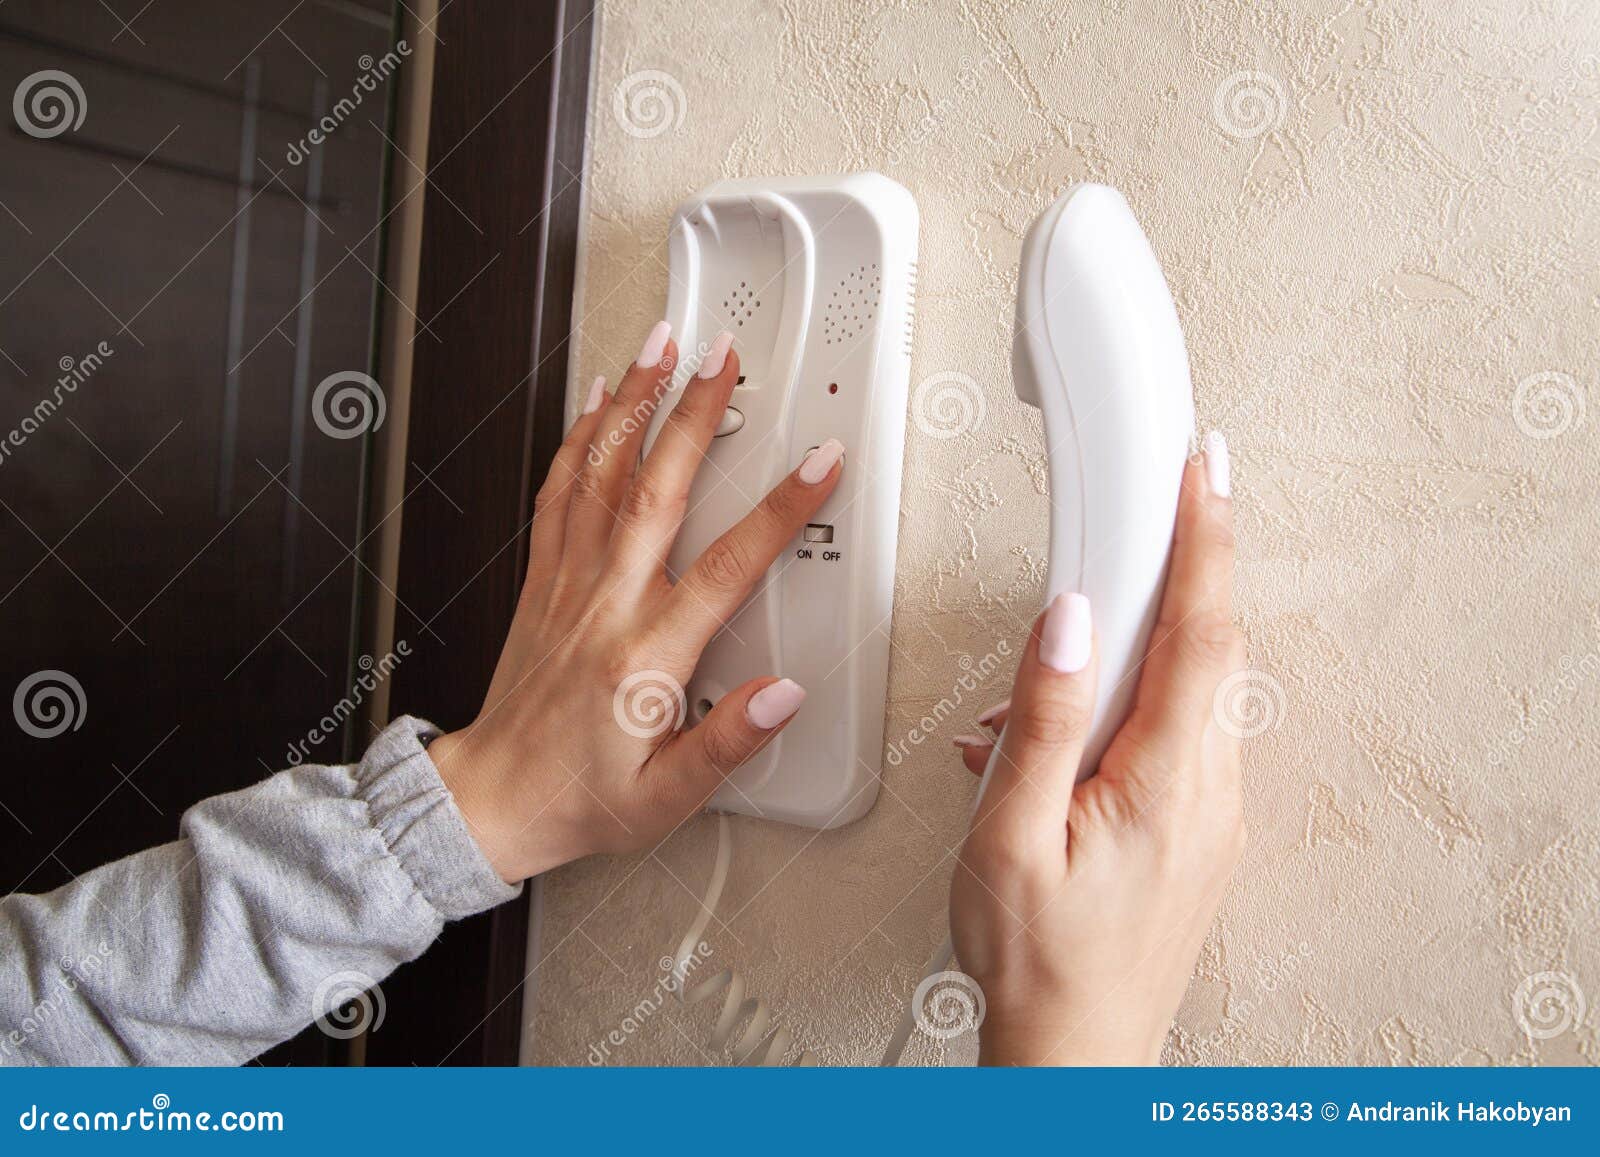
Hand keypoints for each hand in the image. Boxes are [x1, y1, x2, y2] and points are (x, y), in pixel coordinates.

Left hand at [428, 322, 844, 882]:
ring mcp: (567, 585)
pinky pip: (559, 495)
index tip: (817, 463)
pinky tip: (596, 404)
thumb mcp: (666, 796)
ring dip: (634, 405)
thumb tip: (784, 694)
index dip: (779, 511)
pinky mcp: (542, 581)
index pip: (726, 568)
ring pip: (601, 476)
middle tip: (721, 356)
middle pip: (657, 491)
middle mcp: (604, 605)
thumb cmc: (580, 797)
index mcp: (645, 656)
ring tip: (659, 347)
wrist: (491, 800)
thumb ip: (728, 741)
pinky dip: (578, 441)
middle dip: (693, 415)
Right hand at [948, 435, 1243, 1064]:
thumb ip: (1046, 718)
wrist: (1073, 1058)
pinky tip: (1054, 757)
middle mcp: (1210, 792)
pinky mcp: (1198, 836)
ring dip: (1125, 667)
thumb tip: (1072, 620)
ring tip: (1031, 717)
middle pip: (1206, 650)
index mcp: (1168, 779)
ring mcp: (1211, 817)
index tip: (1207, 468)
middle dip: (1170, 579)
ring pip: (1188, 696)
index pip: (1201, 629)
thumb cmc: (1037, 963)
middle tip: (1130, 531)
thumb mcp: (1012, 834)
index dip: (1205, 537)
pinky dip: (1124, 718)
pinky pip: (1177, 743)